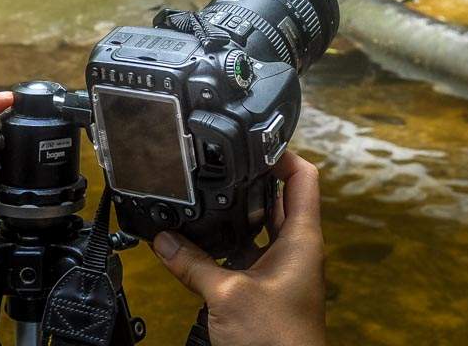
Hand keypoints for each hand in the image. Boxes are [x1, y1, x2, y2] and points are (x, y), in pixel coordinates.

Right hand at [151, 151, 325, 345]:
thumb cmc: (276, 343)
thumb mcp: (226, 296)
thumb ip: (192, 265)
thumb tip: (164, 241)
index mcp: (302, 239)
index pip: (303, 176)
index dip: (282, 152)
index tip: (253, 141)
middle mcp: (298, 250)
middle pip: (280, 199)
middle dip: (251, 182)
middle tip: (222, 165)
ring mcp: (285, 271)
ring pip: (262, 228)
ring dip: (238, 216)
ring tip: (208, 198)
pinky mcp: (271, 291)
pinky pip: (250, 256)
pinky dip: (230, 246)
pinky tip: (203, 246)